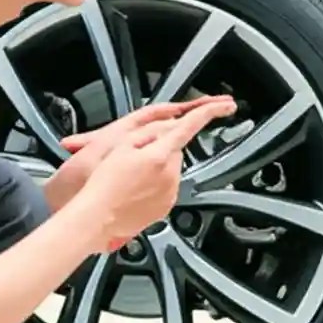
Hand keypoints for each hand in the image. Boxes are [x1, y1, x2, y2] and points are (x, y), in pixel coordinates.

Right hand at [77, 99, 236, 250]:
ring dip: (157, 167)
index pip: (190, 126)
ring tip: (131, 177)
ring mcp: (170, 192)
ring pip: (172, 168)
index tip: (226, 105)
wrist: (97, 218)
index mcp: (160, 155)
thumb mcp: (122, 145)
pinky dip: (156, 184)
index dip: (211, 112)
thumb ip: (150, 133)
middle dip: (161, 148)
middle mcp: (170, 175)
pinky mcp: (166, 206)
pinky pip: (168, 186)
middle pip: (175, 149)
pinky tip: (135, 189)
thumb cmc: (103, 183)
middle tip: (135, 156)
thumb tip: (168, 129)